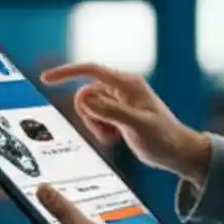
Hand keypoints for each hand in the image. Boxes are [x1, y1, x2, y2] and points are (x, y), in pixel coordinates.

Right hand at [41, 63, 211, 186]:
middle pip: (85, 94)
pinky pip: (94, 117)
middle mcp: (121, 88)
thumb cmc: (164, 138)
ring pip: (88, 108)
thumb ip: (112, 112)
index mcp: (128, 84)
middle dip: (89, 116)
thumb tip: (84, 98)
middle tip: (109, 133)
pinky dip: (99, 129)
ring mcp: (118, 100)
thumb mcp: (138, 126)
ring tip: (115, 137)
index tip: (46, 80)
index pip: (91, 70)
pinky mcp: (117, 113)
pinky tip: (116, 138)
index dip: (67, 72)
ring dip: (95, 125)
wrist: (178, 152)